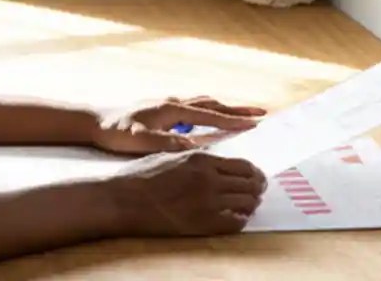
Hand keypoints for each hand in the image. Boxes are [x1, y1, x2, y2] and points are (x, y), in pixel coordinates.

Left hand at [90, 96, 266, 154]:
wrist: (95, 121)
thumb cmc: (116, 133)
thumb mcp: (140, 141)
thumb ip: (166, 143)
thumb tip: (193, 147)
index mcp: (172, 110)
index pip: (210, 116)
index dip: (233, 120)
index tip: (255, 123)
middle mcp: (173, 103)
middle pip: (212, 104)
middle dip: (237, 109)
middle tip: (261, 112)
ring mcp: (167, 104)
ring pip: (203, 103)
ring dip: (223, 107)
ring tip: (241, 113)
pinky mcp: (162, 110)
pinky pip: (192, 108)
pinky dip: (207, 110)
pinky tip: (206, 119)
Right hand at [108, 150, 266, 236]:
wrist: (124, 199)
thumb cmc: (142, 176)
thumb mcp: (171, 155)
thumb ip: (197, 158)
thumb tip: (216, 162)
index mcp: (202, 159)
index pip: (244, 165)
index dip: (255, 173)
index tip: (256, 178)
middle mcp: (209, 179)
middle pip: (250, 184)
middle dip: (256, 189)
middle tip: (256, 193)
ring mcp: (207, 202)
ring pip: (247, 203)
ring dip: (250, 205)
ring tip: (246, 206)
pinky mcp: (203, 224)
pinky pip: (236, 223)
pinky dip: (240, 220)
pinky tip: (234, 218)